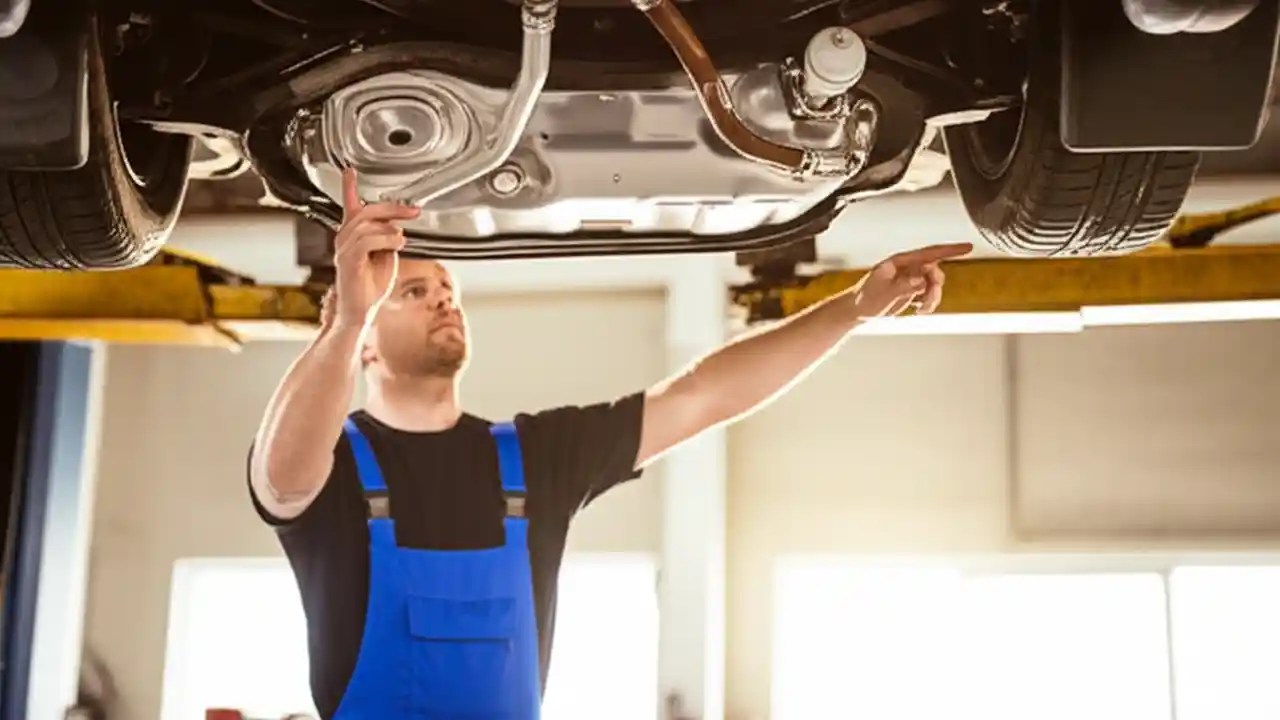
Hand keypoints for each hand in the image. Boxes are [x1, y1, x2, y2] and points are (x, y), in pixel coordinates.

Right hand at [331, 168, 419, 328]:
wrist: (359, 313)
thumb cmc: (370, 288)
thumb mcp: (385, 257)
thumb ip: (387, 239)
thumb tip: (396, 227)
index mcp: (352, 237)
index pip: (350, 206)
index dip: (349, 187)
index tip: (350, 170)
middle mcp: (344, 239)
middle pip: (366, 210)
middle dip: (392, 208)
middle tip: (413, 211)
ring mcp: (344, 249)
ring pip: (367, 224)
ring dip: (390, 229)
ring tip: (401, 240)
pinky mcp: (348, 261)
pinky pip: (366, 240)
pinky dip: (386, 239)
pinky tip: (396, 244)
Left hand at [851, 243, 972, 317]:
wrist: (856, 311)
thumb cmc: (865, 300)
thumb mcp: (884, 293)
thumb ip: (904, 286)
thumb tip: (921, 279)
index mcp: (899, 262)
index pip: (929, 253)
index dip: (950, 250)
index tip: (968, 247)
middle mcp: (907, 267)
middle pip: (934, 271)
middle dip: (935, 287)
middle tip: (926, 300)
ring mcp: (909, 278)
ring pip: (933, 284)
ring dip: (932, 298)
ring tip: (920, 310)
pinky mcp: (911, 290)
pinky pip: (928, 294)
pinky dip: (928, 304)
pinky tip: (918, 311)